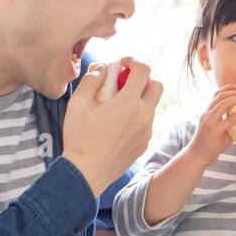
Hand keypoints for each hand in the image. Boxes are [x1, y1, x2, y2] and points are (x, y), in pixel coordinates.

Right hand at [63, 57, 161, 193]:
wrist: (87, 173)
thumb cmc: (80, 138)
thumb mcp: (78, 103)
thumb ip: (92, 80)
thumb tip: (102, 70)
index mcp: (129, 103)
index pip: (144, 71)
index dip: (133, 62)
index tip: (121, 64)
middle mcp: (143, 116)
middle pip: (157, 86)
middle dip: (142, 79)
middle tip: (123, 84)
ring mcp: (146, 131)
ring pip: (151, 106)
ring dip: (139, 99)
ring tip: (115, 106)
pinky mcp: (143, 144)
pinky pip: (146, 123)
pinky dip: (137, 116)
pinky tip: (117, 124)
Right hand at [183, 84, 235, 166]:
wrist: (197, 157)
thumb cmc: (209, 145)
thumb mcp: (218, 130)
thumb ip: (228, 123)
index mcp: (207, 112)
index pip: (216, 94)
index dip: (228, 88)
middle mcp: (207, 114)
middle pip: (221, 95)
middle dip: (234, 91)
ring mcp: (209, 121)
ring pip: (224, 103)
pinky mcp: (214, 130)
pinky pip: (229, 119)